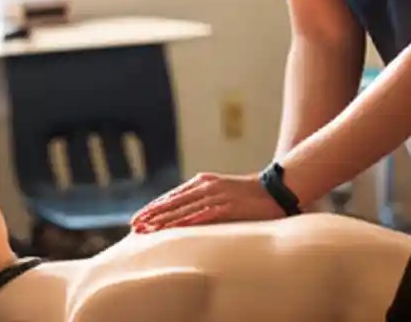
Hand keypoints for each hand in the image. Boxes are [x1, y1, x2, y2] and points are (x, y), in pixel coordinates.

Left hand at [130, 172, 285, 232]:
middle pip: (173, 202)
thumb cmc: (250, 194)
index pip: (172, 196)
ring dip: (163, 220)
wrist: (276, 189)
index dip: (154, 207)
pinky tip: (174, 229)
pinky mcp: (226, 206)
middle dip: (151, 214)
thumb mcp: (223, 192)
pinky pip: (202, 215)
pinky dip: (186, 222)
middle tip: (134, 225)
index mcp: (203, 181)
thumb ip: (205, 199)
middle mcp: (206, 186)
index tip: (138, 218)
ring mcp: (216, 195)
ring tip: (146, 229)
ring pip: (183, 209)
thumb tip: (188, 212)